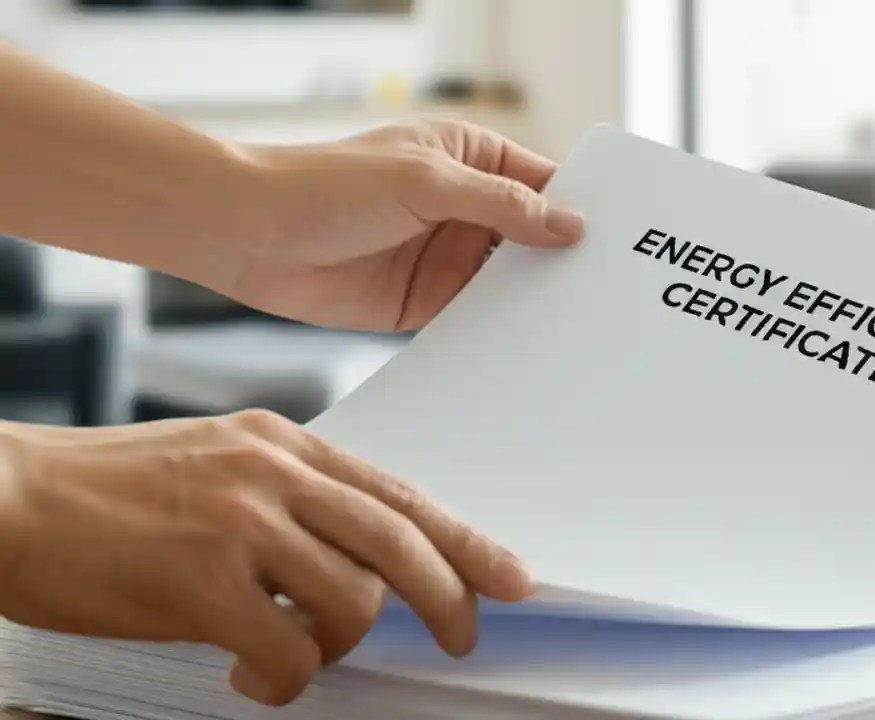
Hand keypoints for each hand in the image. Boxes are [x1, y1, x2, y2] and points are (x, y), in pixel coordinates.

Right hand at [0, 410, 532, 705]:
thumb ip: (290, 497)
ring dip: (342, 643)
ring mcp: (239, 525)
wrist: (7, 497)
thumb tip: (358, 557)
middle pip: (399, 540)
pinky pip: (287, 650)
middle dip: (449, 597)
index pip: (399, 493)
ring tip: (297, 654)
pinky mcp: (199, 582)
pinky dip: (284, 678)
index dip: (465, 538)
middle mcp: (272, 474)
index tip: (511, 576)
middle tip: (464, 638)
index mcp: (283, 445)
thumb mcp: (217, 463)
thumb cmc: (108, 492)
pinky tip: (250, 675)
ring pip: (353, 600)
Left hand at [214, 120, 584, 331]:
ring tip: (585, 325)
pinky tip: (532, 347)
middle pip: (535, 235)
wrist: (250, 236)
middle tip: (615, 290)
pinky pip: (478, 318)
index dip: (582, 206)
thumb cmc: (325, 185)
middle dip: (566, 259)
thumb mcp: (426, 182)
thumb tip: (569, 225)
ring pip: (511, 281)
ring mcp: (448, 256)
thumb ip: (502, 205)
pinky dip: (503, 331)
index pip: (544, 181)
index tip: (624, 237)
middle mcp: (466, 207)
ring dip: (538, 299)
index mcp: (470, 158)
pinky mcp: (428, 301)